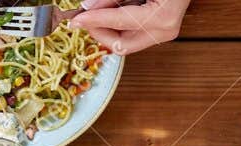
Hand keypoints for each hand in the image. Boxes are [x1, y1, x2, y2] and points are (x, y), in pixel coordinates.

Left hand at [71, 0, 190, 55]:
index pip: (120, 22)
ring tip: (96, 13)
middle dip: (99, 33)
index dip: (95, 20)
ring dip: (107, 28)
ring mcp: (164, 33)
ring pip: (125, 42)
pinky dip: (117, 25)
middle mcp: (165, 30)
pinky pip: (132, 34)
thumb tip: (88, 7)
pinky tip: (110, 14)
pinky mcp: (160, 31)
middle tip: (84, 19)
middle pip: (121, 44)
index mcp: (162, 16)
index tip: (76, 20)